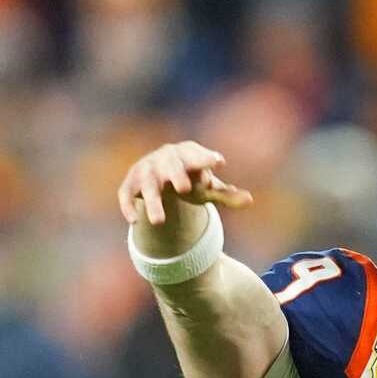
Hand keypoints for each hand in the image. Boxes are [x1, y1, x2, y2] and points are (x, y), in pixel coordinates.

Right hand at [116, 141, 253, 224]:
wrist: (160, 172)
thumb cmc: (190, 179)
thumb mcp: (207, 188)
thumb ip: (226, 195)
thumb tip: (250, 200)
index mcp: (188, 155)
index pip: (198, 157)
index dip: (205, 159)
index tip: (218, 162)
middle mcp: (166, 160)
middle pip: (171, 166)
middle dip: (177, 175)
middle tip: (185, 188)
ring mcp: (146, 171)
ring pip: (148, 185)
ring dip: (152, 202)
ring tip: (158, 222)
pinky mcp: (130, 184)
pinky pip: (126, 194)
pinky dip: (128, 206)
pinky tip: (134, 221)